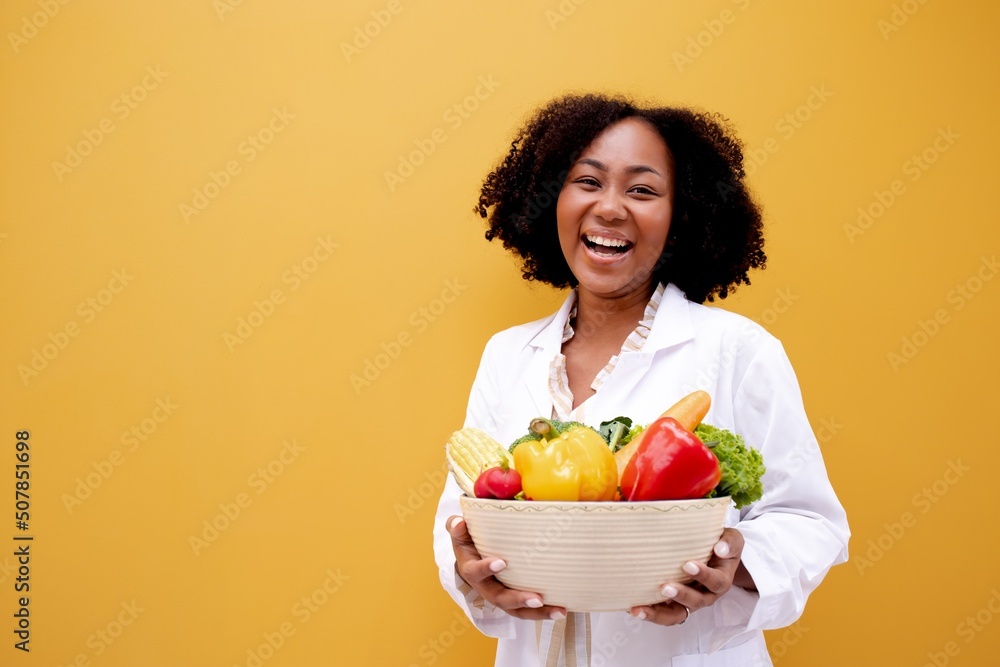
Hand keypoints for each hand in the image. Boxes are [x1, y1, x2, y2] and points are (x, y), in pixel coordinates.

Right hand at [447, 515, 566, 620]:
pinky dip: (544, 611)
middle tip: (537, 598)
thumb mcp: (460, 532)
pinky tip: (562, 609)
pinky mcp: (514, 600)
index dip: (487, 568)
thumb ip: (457, 527)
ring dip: (538, 613)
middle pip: (500, 598)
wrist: (471, 558)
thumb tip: (460, 522)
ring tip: (559, 610)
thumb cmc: (468, 541)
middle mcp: (485, 588)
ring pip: (517, 610)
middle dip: (518, 600)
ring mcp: (500, 596)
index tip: (501, 562)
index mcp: (471, 570)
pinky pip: (527, 610)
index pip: (476, 572)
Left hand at [629, 527, 747, 625]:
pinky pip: (662, 613)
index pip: (715, 581)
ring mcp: (688, 602)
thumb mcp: (732, 540)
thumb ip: (730, 543)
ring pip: (675, 615)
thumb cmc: (722, 546)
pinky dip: (648, 612)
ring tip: (639, 609)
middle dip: (680, 595)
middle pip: (695, 602)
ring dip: (657, 613)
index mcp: (721, 580)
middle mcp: (705, 595)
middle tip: (665, 587)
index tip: (688, 565)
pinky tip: (632, 608)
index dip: (703, 575)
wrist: (717, 556)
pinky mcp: (673, 604)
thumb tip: (720, 548)